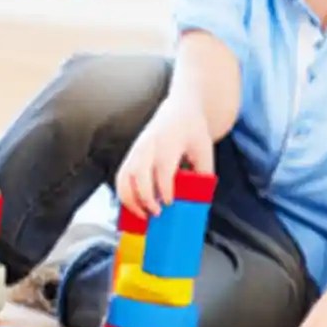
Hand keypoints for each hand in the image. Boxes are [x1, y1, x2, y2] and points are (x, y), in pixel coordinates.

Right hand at [115, 97, 214, 217]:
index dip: (164, 188)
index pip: (163, 168)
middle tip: (156, 213)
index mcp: (169, 142)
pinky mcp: (130, 156)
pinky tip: (135, 207)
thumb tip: (198, 200)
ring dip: (129, 200)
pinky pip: (121, 178)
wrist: (180, 110)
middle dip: (144, 197)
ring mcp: (136, 151)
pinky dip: (124, 195)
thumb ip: (202, 174)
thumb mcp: (205, 149)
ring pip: (124, 178)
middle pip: (138, 174)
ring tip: (143, 215)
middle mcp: (148, 146)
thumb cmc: (193, 132)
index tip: (169, 203)